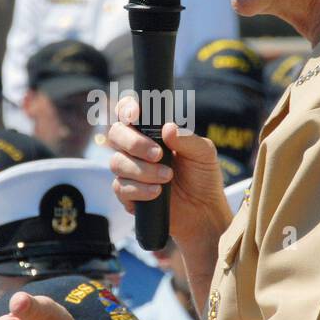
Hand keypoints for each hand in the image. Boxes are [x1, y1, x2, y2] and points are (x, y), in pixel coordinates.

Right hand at [106, 96, 231, 250]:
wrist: (204, 211)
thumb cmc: (202, 176)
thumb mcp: (204, 153)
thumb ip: (187, 139)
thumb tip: (167, 128)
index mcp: (151, 132)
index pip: (128, 113)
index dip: (125, 109)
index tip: (134, 114)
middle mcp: (136, 149)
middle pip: (115, 135)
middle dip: (134, 143)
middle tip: (158, 154)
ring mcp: (130, 171)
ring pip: (117, 163)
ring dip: (142, 170)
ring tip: (168, 177)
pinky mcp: (128, 195)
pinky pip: (120, 187)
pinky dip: (139, 189)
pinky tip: (157, 192)